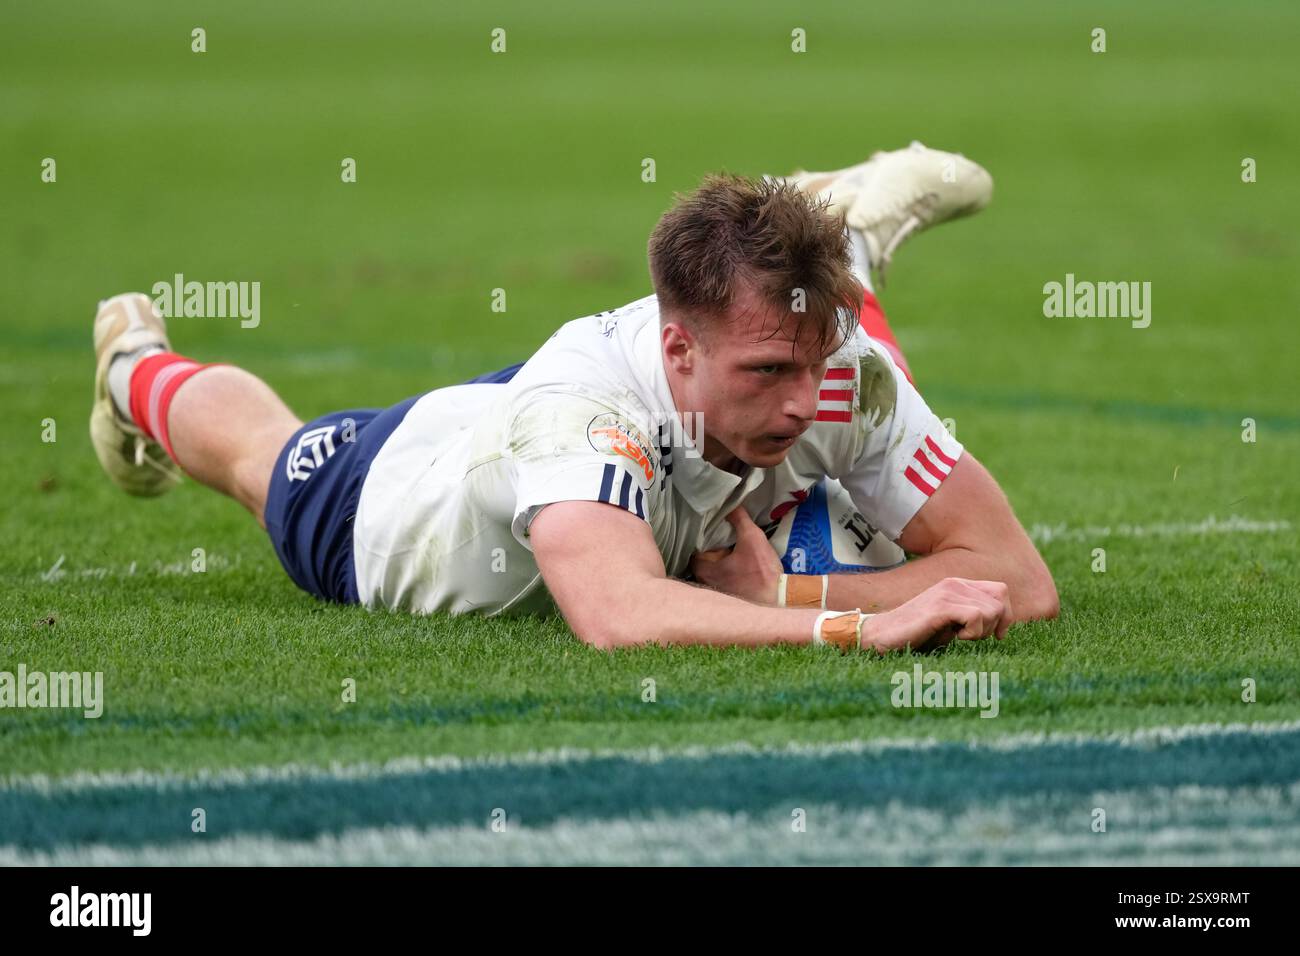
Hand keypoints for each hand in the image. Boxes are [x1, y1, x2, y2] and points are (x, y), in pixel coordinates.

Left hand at [689, 507, 783, 604]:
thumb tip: (731, 504)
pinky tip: (738, 560)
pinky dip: (727, 569)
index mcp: (706, 570)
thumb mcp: (751, 537)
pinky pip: (722, 578)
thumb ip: (739, 518)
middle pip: (703, 560)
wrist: (779, 596)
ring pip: (713, 569)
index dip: (701, 538)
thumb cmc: (762, 569)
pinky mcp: (730, 596)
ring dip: (720, 559)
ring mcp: (718, 591)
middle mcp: (707, 583)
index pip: (694, 550)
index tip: (710, 529)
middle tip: (721, 536)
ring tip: (730, 545)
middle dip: (711, 548)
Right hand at [863, 577, 1012, 652]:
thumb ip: (971, 616)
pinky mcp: (941, 606)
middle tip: (973, 636)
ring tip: (960, 636)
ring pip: (992, 610)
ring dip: (981, 631)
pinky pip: (976, 617)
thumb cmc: (916, 633)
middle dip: (995, 625)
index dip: (1005, 615)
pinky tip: (956, 637)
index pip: (1001, 591)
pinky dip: (972, 633)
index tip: (996, 635)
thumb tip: (1001, 625)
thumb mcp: (950, 622)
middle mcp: (955, 583)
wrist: (882, 634)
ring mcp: (947, 593)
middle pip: (1000, 601)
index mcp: (958, 584)